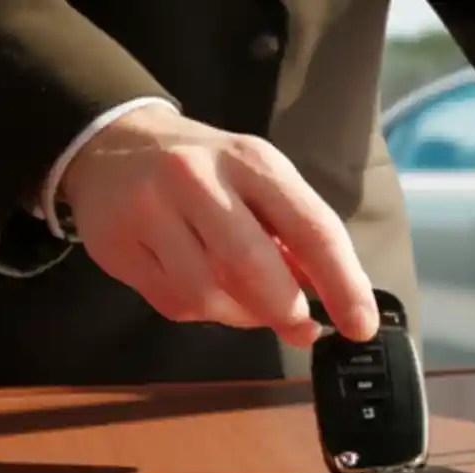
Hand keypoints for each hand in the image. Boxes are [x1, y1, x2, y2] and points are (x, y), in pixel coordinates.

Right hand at [61, 104, 378, 345]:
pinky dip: (203, 311)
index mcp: (252, 160)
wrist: (113, 142)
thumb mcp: (260, 182)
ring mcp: (150, 211)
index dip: (343, 284)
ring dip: (242, 315)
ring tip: (249, 303)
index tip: (361, 325)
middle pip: (254, 266)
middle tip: (303, 328)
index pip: (312, 227)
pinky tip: (205, 290)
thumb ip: (299, 236)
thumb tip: (339, 298)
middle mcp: (198, 179)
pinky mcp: (116, 245)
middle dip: (288, 311)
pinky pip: (174, 303)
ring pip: (210, 295)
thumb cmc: (208, 171)